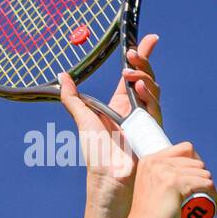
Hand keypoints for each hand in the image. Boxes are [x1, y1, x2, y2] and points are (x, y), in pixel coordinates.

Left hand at [57, 33, 162, 192]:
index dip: (141, 56)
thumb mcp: (83, 120)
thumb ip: (73, 99)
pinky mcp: (153, 129)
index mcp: (119, 105)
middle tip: (134, 52)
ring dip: (144, 77)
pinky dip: (149, 96)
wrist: (108, 178)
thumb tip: (61, 76)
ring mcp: (146, 118)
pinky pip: (155, 107)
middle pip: (145, 77)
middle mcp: (135, 109)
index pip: (131, 75)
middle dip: (144, 61)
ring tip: (130, 73)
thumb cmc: (96, 153)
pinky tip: (140, 89)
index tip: (149, 39)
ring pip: (153, 89)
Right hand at [121, 141, 216, 217]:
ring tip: (207, 201)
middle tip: (203, 195)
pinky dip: (214, 194)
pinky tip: (213, 203)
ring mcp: (164, 172)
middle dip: (204, 178)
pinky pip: (206, 184)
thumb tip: (189, 167)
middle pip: (197, 162)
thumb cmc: (149, 217)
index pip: (186, 148)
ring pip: (203, 173)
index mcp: (149, 160)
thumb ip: (161, 176)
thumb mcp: (152, 189)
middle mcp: (155, 162)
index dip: (196, 163)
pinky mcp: (174, 183)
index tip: (196, 180)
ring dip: (210, 187)